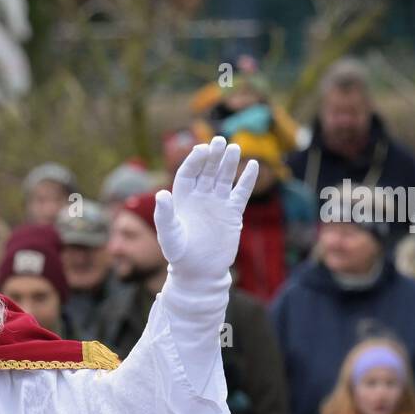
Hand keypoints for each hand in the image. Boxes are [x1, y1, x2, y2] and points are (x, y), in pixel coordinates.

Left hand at [153, 136, 257, 284]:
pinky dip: (247, 180)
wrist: (200, 273)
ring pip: (224, 178)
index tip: (201, 150)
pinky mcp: (232, 213)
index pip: (188, 173)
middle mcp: (200, 197)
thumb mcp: (169, 236)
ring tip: (234, 148)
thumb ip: (164, 215)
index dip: (194, 161)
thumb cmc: (180, 255)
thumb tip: (161, 194)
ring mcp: (217, 204)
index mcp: (182, 199)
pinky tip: (253, 165)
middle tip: (219, 140)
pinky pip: (241, 193)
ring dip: (229, 163)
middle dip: (213, 156)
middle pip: (207, 171)